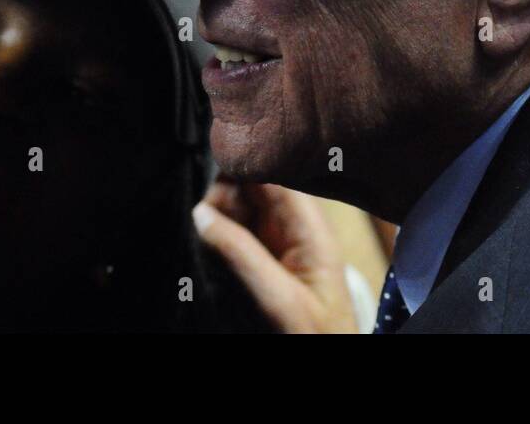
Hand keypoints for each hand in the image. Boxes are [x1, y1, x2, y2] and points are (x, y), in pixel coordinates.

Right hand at [194, 181, 359, 332]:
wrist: (329, 363)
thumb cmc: (317, 337)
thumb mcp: (281, 300)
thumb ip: (243, 255)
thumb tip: (201, 213)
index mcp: (310, 228)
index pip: (277, 173)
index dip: (243, 165)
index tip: (210, 177)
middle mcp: (293, 228)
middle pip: (252, 185)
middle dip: (223, 193)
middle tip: (201, 219)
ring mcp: (275, 243)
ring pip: (237, 206)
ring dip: (214, 213)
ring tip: (200, 237)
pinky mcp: (260, 260)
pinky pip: (232, 231)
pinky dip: (214, 232)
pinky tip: (203, 242)